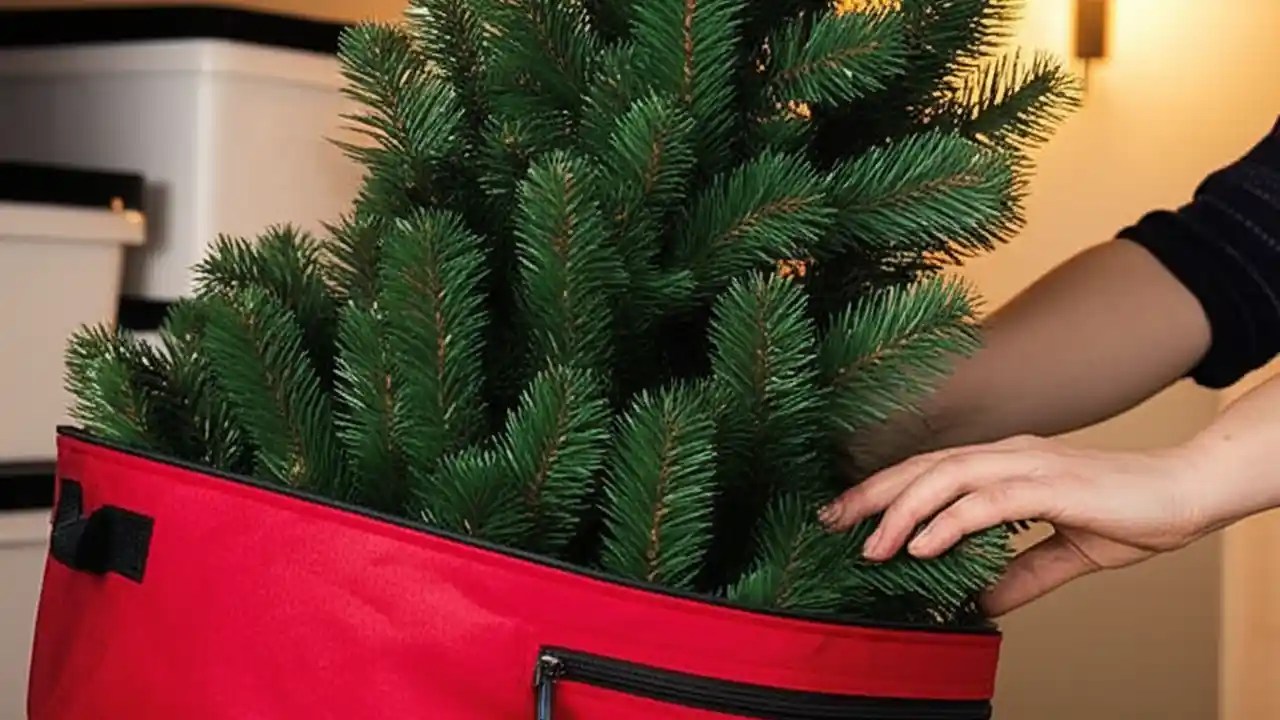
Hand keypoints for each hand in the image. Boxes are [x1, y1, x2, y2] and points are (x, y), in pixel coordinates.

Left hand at [819, 435, 1219, 615]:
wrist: (1187, 494)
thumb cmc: (1130, 515)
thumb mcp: (1063, 552)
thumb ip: (1020, 573)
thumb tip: (979, 601)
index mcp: (1007, 464)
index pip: (931, 471)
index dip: (885, 490)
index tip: (846, 516)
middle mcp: (1009, 455)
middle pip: (924, 467)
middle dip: (872, 494)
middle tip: (830, 522)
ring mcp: (1029, 465)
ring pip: (946, 478)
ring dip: (903, 512)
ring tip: (872, 547)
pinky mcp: (1051, 485)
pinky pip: (987, 502)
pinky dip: (949, 521)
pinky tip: (922, 546)